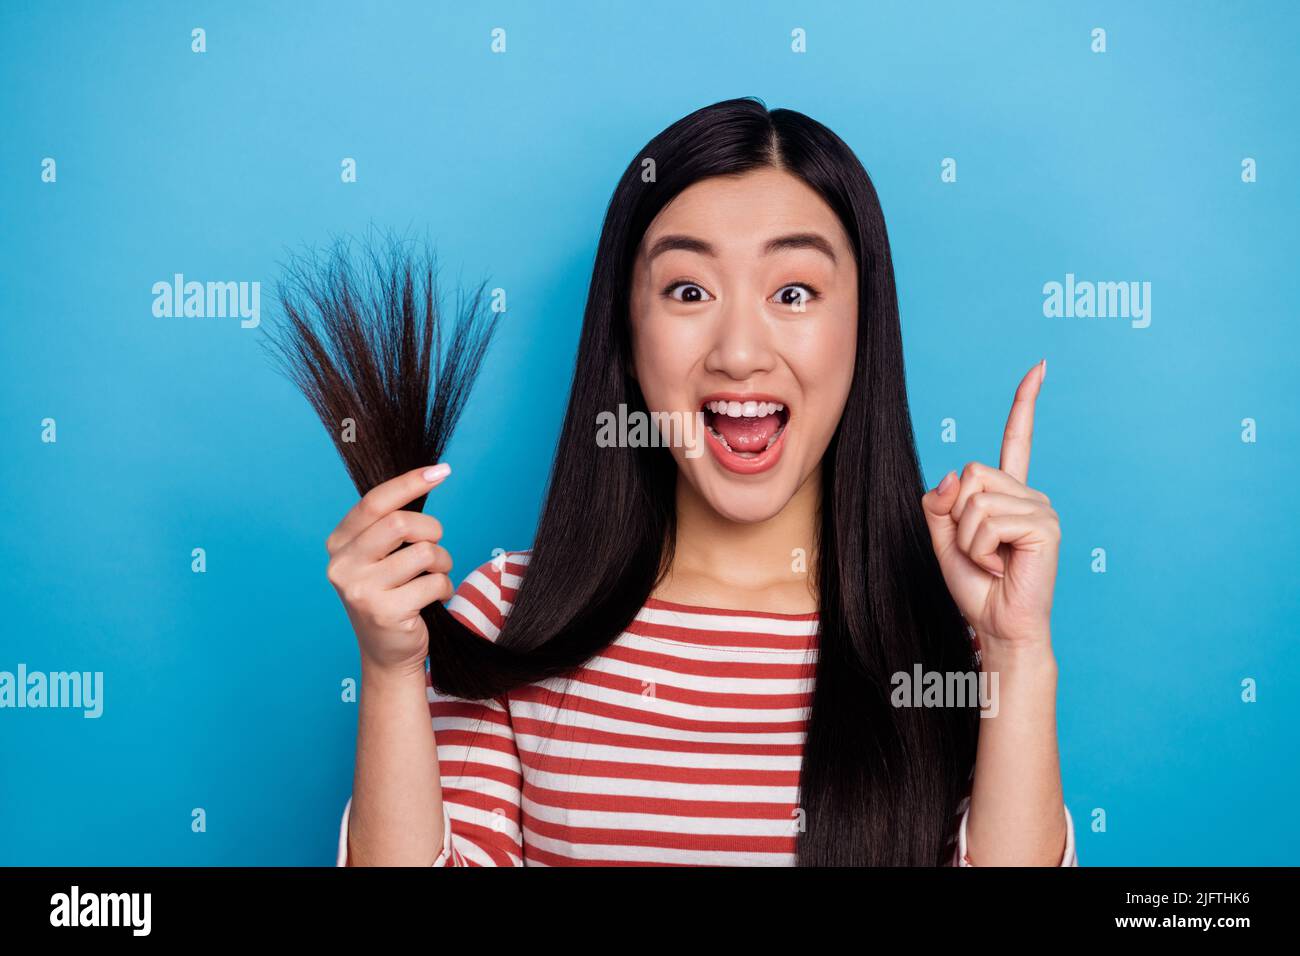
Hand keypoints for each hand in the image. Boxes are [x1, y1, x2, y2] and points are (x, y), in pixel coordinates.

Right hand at [325, 463, 454, 676]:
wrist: (387, 652)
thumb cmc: (392, 593)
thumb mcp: (383, 555)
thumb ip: (392, 523)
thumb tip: (429, 476)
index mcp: (339, 543)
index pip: (374, 501)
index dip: (411, 482)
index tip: (442, 471)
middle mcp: (342, 564)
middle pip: (401, 523)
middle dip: (432, 531)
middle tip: (437, 545)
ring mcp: (359, 590)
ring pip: (423, 553)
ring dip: (442, 562)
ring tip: (434, 576)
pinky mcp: (383, 611)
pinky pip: (433, 582)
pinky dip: (444, 587)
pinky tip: (433, 599)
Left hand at [921, 361, 1058, 648]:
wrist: (997, 625)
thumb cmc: (976, 585)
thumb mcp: (943, 538)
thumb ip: (939, 502)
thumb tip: (955, 473)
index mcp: (1008, 493)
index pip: (1016, 439)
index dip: (1025, 403)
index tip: (1040, 366)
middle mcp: (1029, 494)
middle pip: (970, 472)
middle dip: (956, 515)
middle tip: (977, 549)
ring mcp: (1040, 508)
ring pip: (974, 499)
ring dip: (967, 537)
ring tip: (990, 561)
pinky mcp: (1044, 526)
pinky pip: (988, 520)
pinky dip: (980, 547)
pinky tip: (1000, 565)